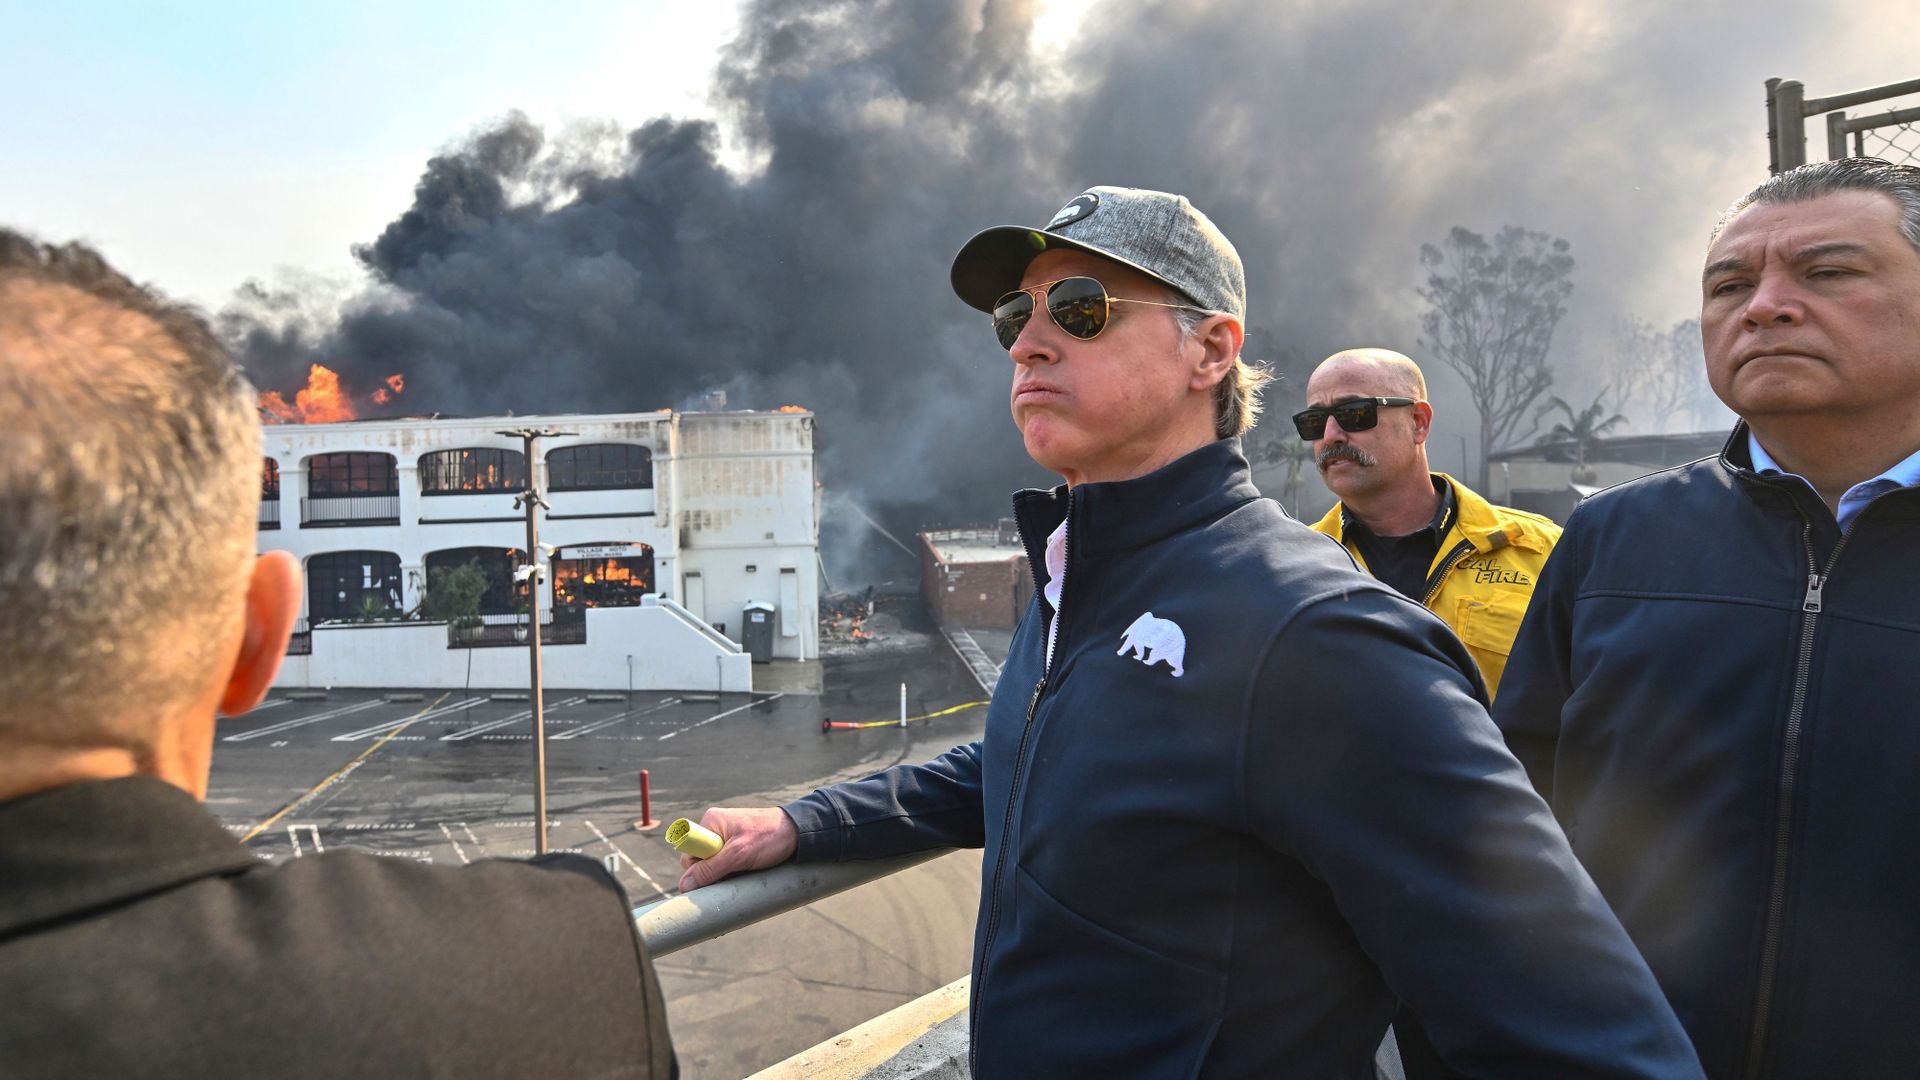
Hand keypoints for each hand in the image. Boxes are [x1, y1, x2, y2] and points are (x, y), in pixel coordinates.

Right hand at [675, 806, 797, 891]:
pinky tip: (746, 870)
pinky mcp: (736, 847)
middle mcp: (715, 828)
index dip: (697, 866)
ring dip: (725, 873)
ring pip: (713, 865)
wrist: (799, 832)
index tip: (715, 870)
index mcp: (710, 822)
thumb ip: (710, 869)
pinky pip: (726, 864)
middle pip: (699, 860)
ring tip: (744, 869)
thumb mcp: (738, 855)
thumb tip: (684, 884)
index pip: (688, 850)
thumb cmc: (769, 837)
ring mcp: (726, 837)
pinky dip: (733, 871)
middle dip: (713, 871)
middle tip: (734, 870)